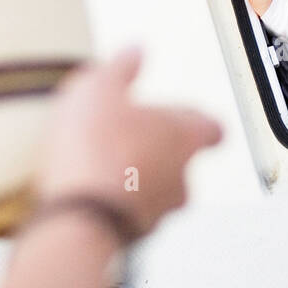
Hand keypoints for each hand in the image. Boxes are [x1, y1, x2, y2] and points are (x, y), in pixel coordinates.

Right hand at [34, 46, 221, 237]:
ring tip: (103, 166)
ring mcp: (158, 212)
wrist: (77, 217)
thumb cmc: (95, 151)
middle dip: (158, 149)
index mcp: (183, 137)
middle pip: (182, 161)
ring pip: (157, 191)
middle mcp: (180, 177)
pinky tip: (87, 192)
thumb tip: (135, 51)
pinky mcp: (132, 236)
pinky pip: (129, 214)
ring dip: (137, 179)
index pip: (211, 127)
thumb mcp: (99, 87)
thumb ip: (121, 67)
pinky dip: (115, 203)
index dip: (198, 119)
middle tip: (132, 135)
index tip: (185, 113)